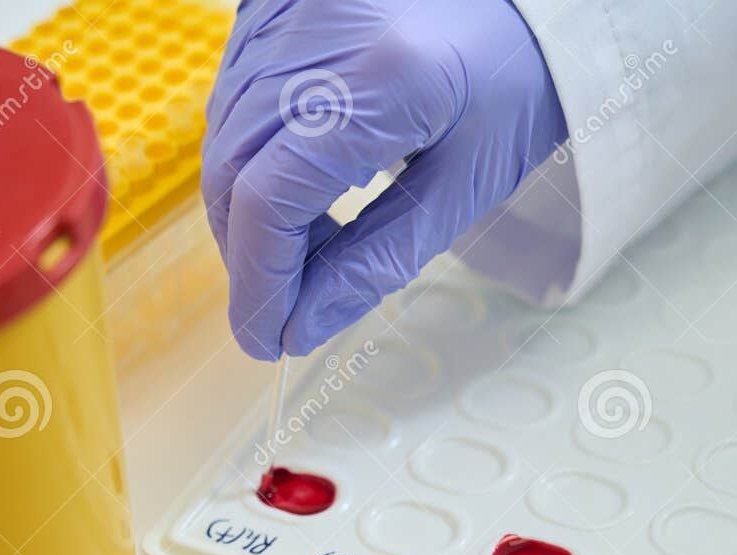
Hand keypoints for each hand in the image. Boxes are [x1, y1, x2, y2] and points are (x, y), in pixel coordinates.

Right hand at [202, 0, 566, 359]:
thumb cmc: (513, 78)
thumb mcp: (466, 182)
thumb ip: (380, 258)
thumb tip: (302, 328)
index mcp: (378, 82)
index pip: (271, 202)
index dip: (260, 284)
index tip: (268, 341)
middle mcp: (312, 40)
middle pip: (232, 175)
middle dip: (252, 258)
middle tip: (290, 308)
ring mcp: (281, 15)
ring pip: (223, 141)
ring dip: (251, 213)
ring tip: (312, 247)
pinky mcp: (269, 7)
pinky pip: (233, 101)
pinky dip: (253, 161)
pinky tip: (305, 187)